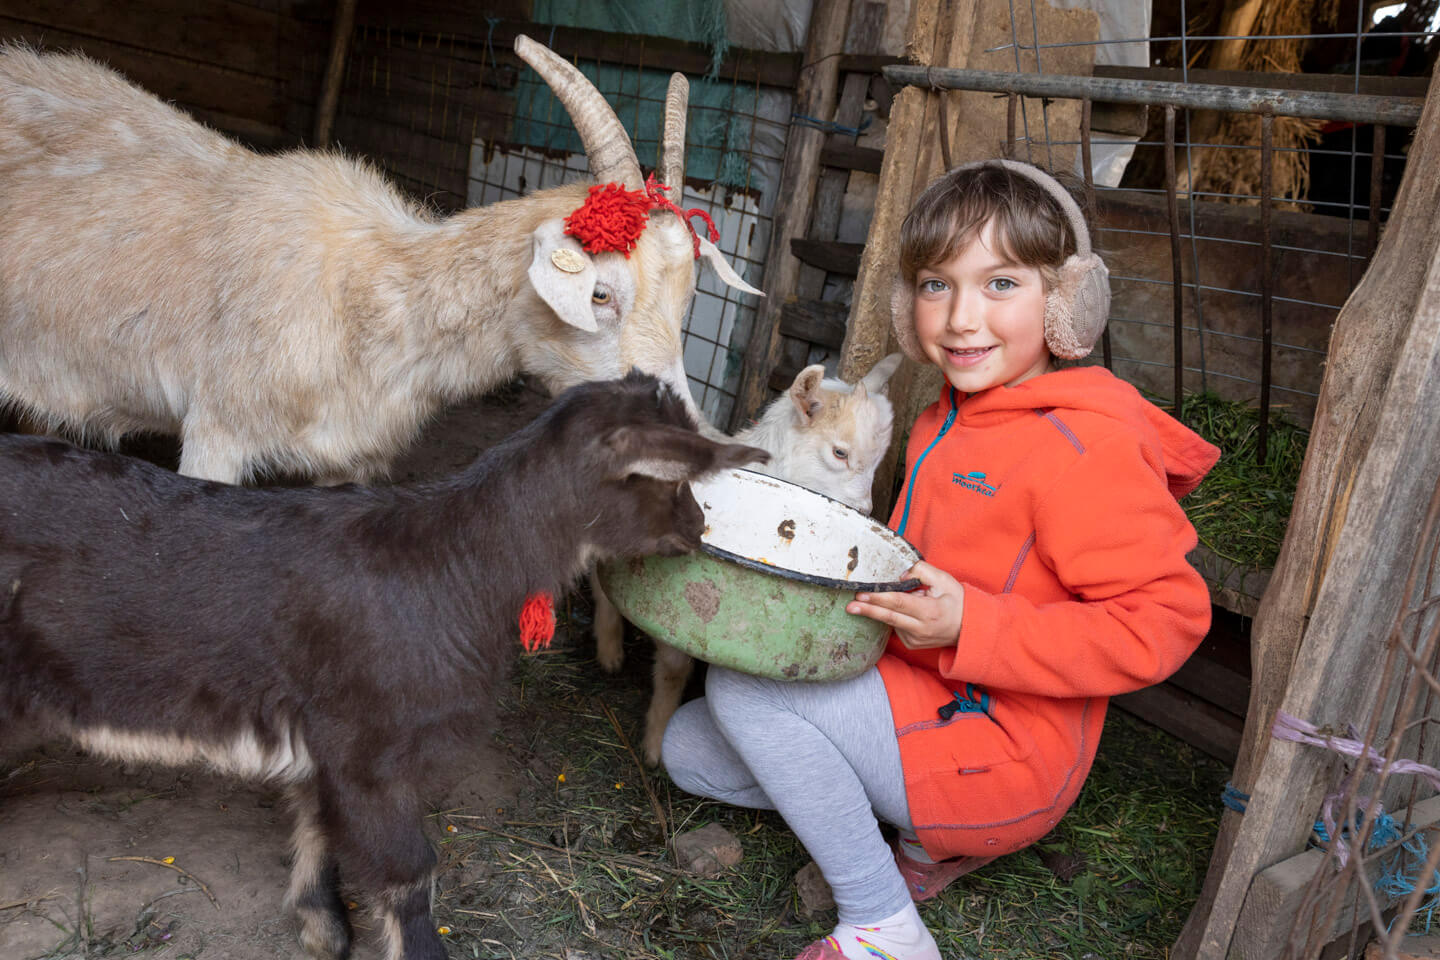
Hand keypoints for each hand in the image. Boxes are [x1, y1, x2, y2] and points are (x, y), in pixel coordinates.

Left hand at [846, 561, 963, 649]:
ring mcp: (915, 640)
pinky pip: (897, 627)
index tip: (862, 594)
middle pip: (888, 617)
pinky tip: (905, 612)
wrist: (970, 629)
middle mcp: (921, 629)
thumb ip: (922, 571)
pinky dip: (895, 617)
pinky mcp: (912, 644)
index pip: (898, 603)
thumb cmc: (957, 602)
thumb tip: (899, 577)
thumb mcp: (945, 580)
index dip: (878, 598)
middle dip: (867, 610)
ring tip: (891, 601)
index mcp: (929, 612)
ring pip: (892, 622)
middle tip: (849, 606)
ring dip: (882, 610)